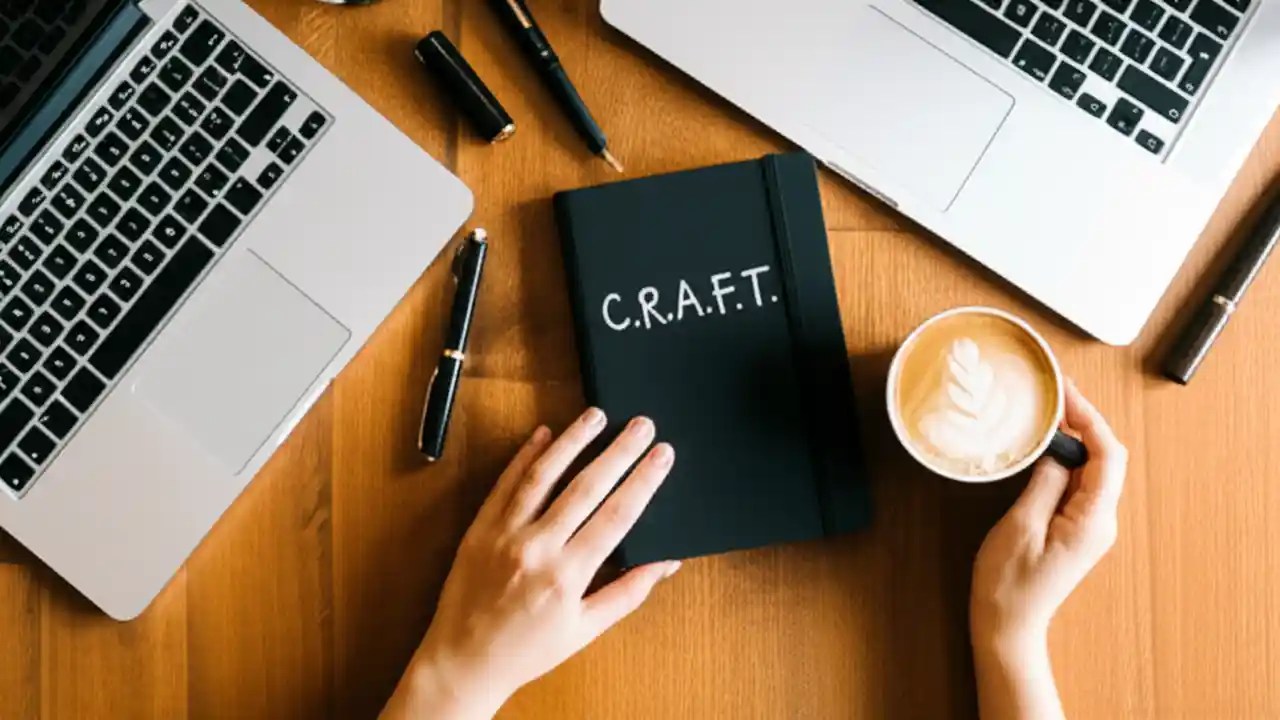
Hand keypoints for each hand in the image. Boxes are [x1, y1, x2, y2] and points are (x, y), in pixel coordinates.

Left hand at [383, 409, 679, 719]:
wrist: (464, 661)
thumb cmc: (527, 650)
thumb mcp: (586, 629)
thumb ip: (628, 592)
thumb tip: (666, 562)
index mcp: (567, 576)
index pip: (617, 515)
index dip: (644, 480)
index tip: (662, 455)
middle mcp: (537, 549)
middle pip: (586, 487)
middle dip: (619, 451)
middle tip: (642, 424)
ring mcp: (504, 534)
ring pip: (543, 475)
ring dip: (573, 441)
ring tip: (596, 416)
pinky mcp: (479, 527)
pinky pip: (506, 484)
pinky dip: (525, 455)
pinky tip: (544, 434)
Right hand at [969, 381, 1126, 719]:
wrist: (1008, 625)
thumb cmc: (1009, 582)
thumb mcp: (1021, 525)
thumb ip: (1044, 482)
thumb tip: (1057, 449)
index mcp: (1093, 518)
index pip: (1108, 455)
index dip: (1090, 417)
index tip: (1064, 391)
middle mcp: (1101, 520)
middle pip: (1106, 458)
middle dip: (1085, 421)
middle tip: (1054, 393)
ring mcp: (1090, 526)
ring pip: (1093, 469)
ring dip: (1075, 438)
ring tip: (1048, 411)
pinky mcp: (1075, 529)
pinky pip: (1079, 484)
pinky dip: (1066, 459)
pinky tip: (1045, 448)